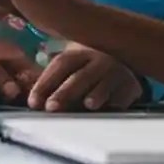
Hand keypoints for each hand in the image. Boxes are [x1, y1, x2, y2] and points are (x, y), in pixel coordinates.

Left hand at [29, 42, 143, 111]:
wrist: (125, 59)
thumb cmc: (88, 68)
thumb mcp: (72, 66)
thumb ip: (52, 82)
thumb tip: (32, 102)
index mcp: (79, 53)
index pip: (60, 65)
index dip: (45, 83)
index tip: (33, 102)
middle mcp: (99, 60)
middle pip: (81, 76)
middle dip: (65, 92)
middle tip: (52, 107)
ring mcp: (117, 72)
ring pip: (106, 83)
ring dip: (97, 94)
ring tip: (88, 104)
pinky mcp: (131, 87)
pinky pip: (123, 96)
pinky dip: (115, 104)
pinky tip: (108, 111)